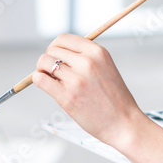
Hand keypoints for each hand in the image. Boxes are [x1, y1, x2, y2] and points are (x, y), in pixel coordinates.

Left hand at [31, 33, 144, 148]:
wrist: (123, 123)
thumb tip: (56, 52)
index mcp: (97, 52)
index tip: (56, 56)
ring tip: (52, 80)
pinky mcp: (67, 97)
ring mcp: (76, 80)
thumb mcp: (106, 67)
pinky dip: (39, 80)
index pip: (64, 39)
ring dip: (43, 70)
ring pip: (44, 63)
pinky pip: (40, 79)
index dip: (55, 47)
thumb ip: (85, 58)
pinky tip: (46, 84)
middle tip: (55, 72)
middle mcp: (87, 63)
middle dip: (49, 60)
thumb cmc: (114, 98)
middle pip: (52, 50)